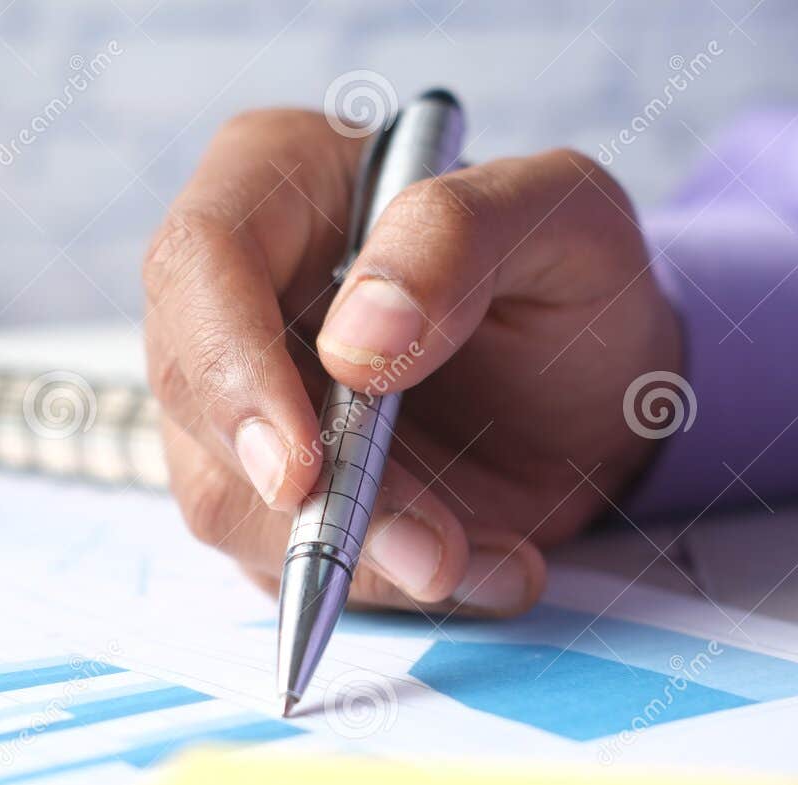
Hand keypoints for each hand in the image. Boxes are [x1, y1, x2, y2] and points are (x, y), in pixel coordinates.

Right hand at [142, 109, 680, 615]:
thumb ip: (459, 240)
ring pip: (230, 503)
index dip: (232, 369)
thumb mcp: (565, 219)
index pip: (198, 262)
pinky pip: (288, 567)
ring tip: (490, 554)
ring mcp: (244, 402)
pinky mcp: (273, 495)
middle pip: (196, 400)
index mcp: (280, 181)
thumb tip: (352, 344)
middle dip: (310, 499)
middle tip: (433, 551)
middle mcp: (238, 292)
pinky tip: (484, 563)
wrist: (602, 391)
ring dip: (359, 559)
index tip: (302, 468)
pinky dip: (390, 589)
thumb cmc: (576, 277)